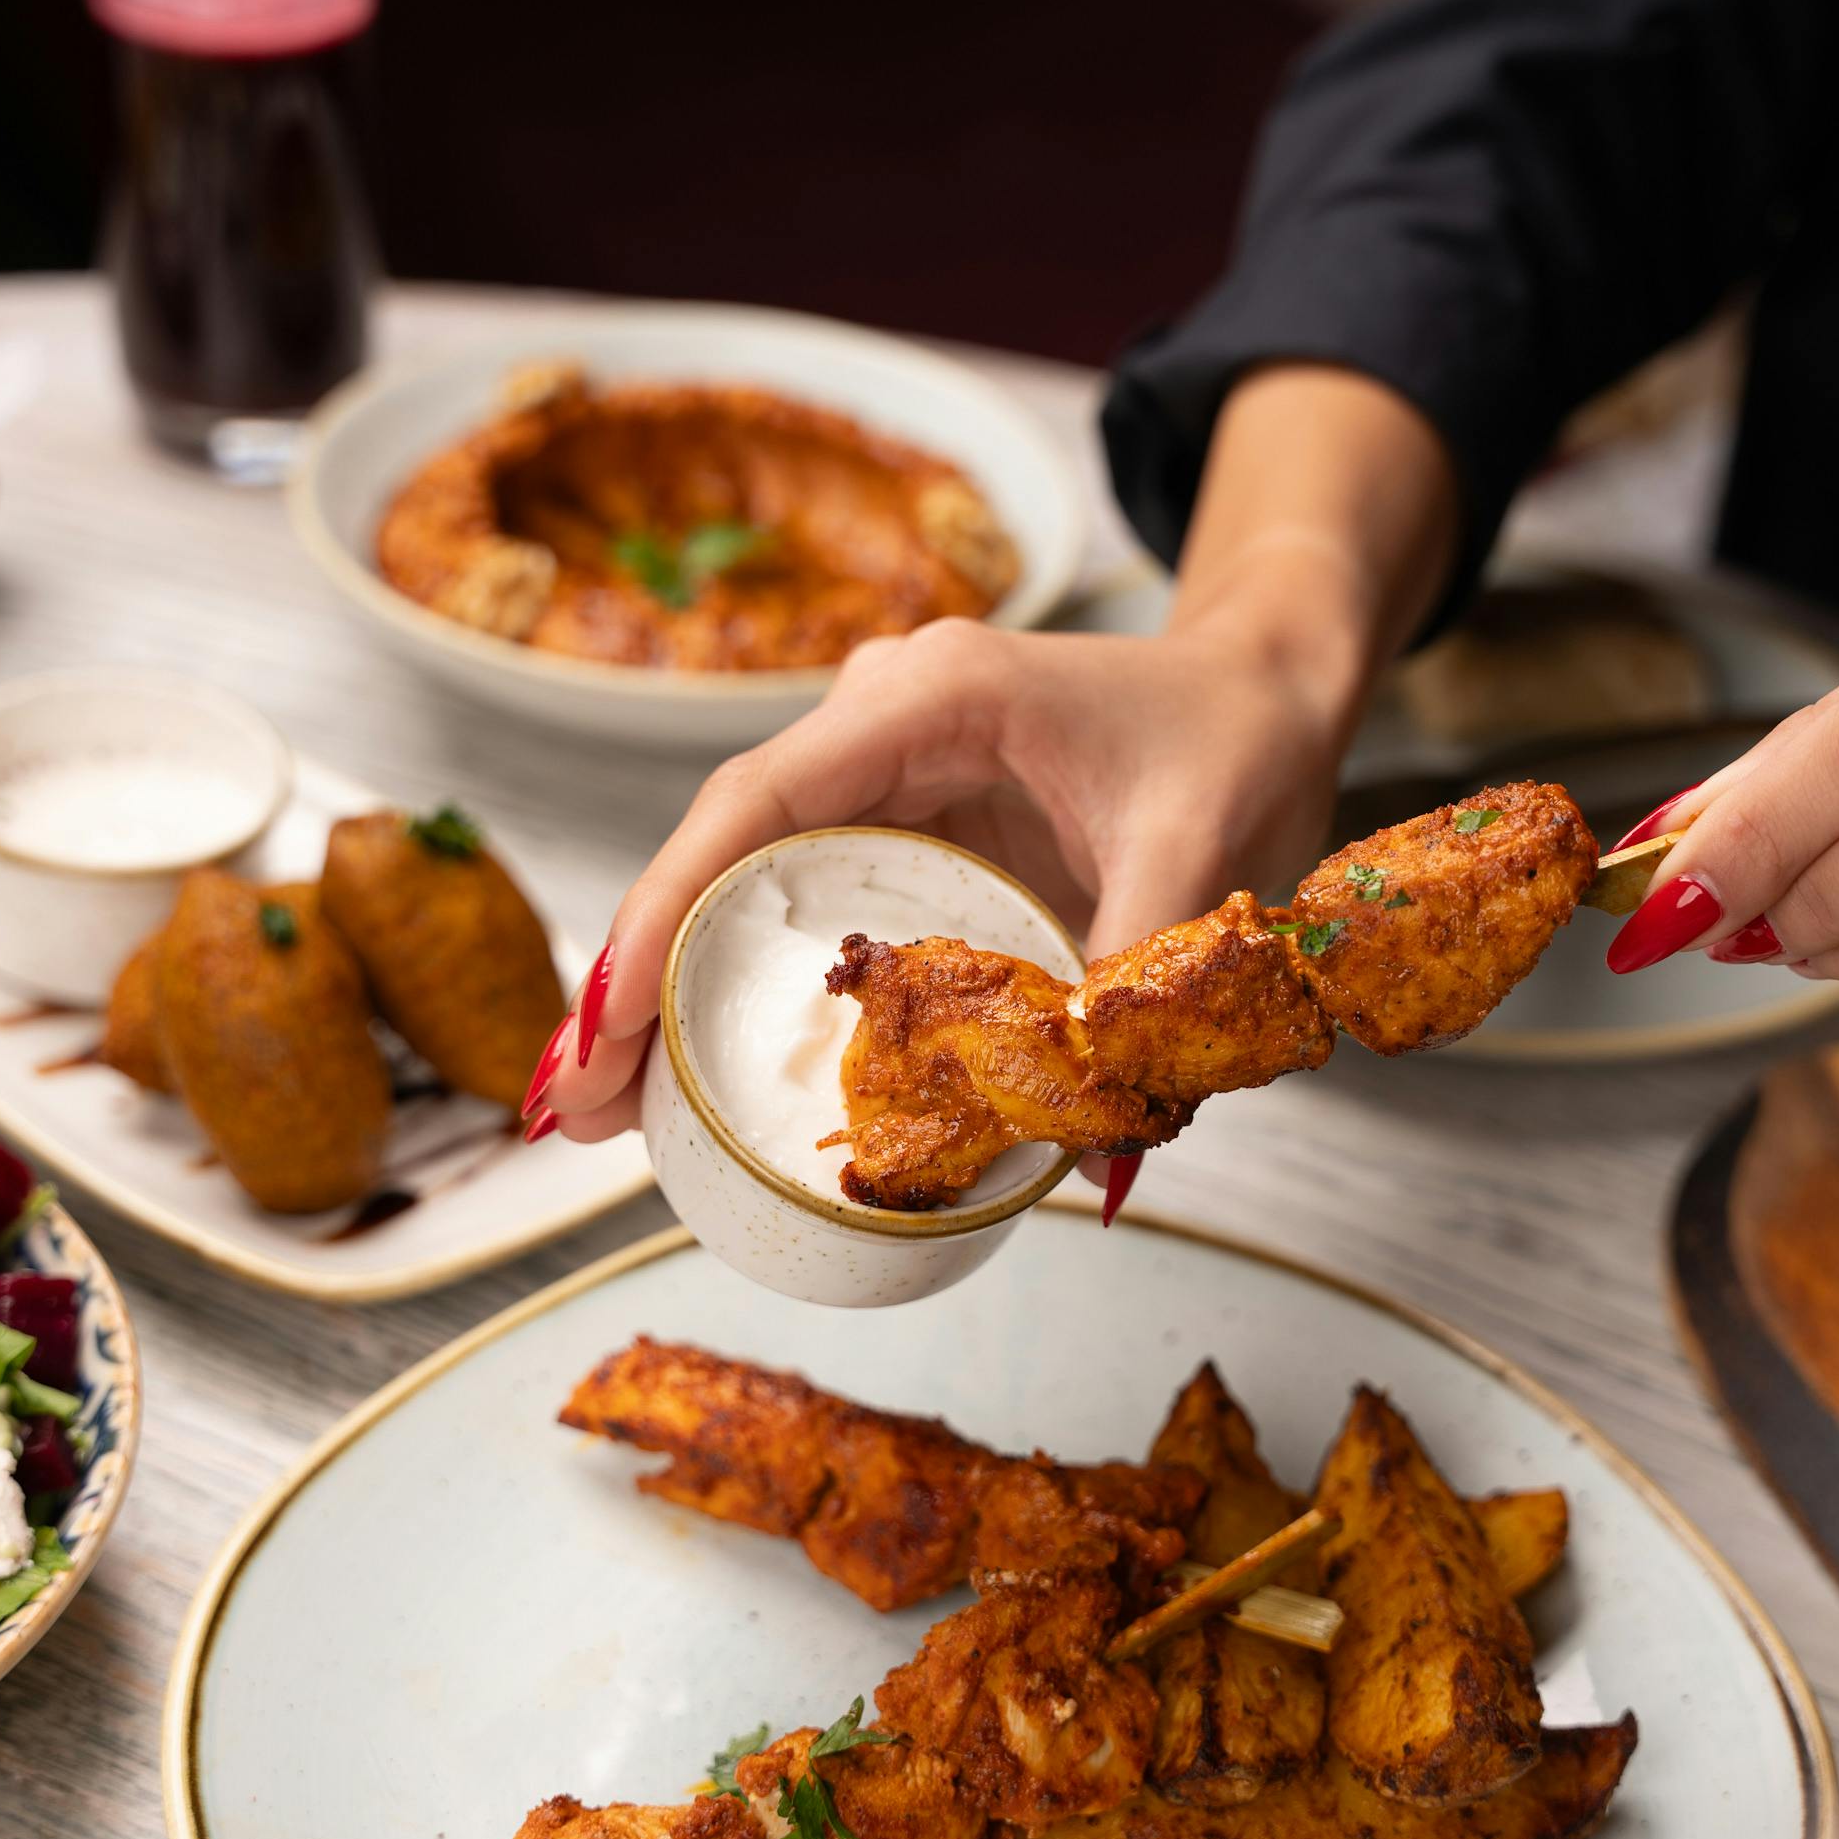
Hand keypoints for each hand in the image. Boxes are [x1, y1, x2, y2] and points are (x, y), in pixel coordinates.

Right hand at [534, 363, 1459, 1145]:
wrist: (1265, 688)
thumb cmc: (1235, 737)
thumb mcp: (1205, 851)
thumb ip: (1138, 983)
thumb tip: (1083, 1149)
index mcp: (931, 697)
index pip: (759, 805)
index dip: (669, 913)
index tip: (612, 1022)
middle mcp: (880, 726)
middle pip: (722, 855)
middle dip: (639, 980)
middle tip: (572, 1110)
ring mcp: (883, 776)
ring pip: (747, 887)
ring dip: (676, 996)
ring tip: (609, 1118)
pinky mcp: (904, 829)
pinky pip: (805, 910)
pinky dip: (748, 989)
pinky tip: (705, 1077)